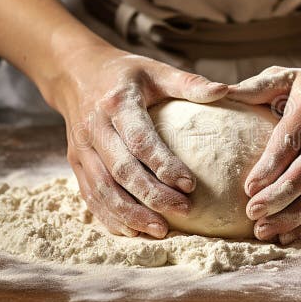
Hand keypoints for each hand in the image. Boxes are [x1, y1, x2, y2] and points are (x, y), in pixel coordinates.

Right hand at [48, 46, 227, 238]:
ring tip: (160, 230)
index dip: (164, 164)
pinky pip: (91, 196)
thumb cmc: (124, 74)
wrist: (75, 73)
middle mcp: (94, 129)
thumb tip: (225, 90)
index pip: (140, 140)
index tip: (190, 185)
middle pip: (122, 170)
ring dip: (130, 214)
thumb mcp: (155, 70)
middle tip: (183, 212)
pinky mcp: (75, 163)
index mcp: (117, 103)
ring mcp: (81, 149)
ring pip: (103, 189)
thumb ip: (188, 83)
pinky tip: (133, 231)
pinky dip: (110, 217)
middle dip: (152, 195)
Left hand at [227, 66, 300, 243]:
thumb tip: (217, 92)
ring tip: (265, 230)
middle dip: (281, 195)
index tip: (248, 188)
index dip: (271, 164)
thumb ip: (254, 88)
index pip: (292, 137)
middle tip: (252, 213)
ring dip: (296, 215)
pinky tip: (291, 235)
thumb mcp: (286, 77)